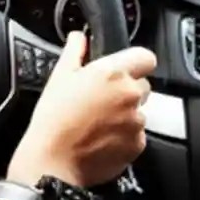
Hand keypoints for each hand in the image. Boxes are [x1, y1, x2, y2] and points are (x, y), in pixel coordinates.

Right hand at [7, 31, 155, 187]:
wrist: (53, 161)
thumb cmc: (53, 119)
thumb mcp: (59, 77)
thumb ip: (74, 52)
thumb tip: (78, 38)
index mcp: (113, 73)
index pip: (146, 57)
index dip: (135, 63)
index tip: (124, 70)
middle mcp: (129, 95)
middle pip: (142, 85)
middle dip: (126, 90)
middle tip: (101, 99)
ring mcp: (136, 121)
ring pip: (138, 111)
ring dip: (124, 114)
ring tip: (97, 122)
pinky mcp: (137, 144)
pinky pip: (136, 134)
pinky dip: (124, 136)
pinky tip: (101, 138)